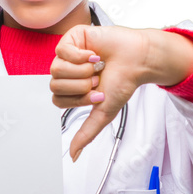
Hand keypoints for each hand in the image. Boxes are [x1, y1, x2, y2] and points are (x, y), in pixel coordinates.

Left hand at [49, 24, 151, 161]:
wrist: (137, 60)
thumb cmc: (122, 81)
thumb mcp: (103, 112)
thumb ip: (86, 133)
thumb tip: (73, 155)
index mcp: (71, 88)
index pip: (58, 100)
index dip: (78, 99)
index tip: (97, 94)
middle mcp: (67, 71)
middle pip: (55, 85)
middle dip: (80, 86)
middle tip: (97, 79)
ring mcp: (68, 54)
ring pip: (56, 69)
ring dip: (82, 71)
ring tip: (97, 67)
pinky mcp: (72, 38)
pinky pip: (62, 50)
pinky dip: (80, 56)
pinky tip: (95, 54)